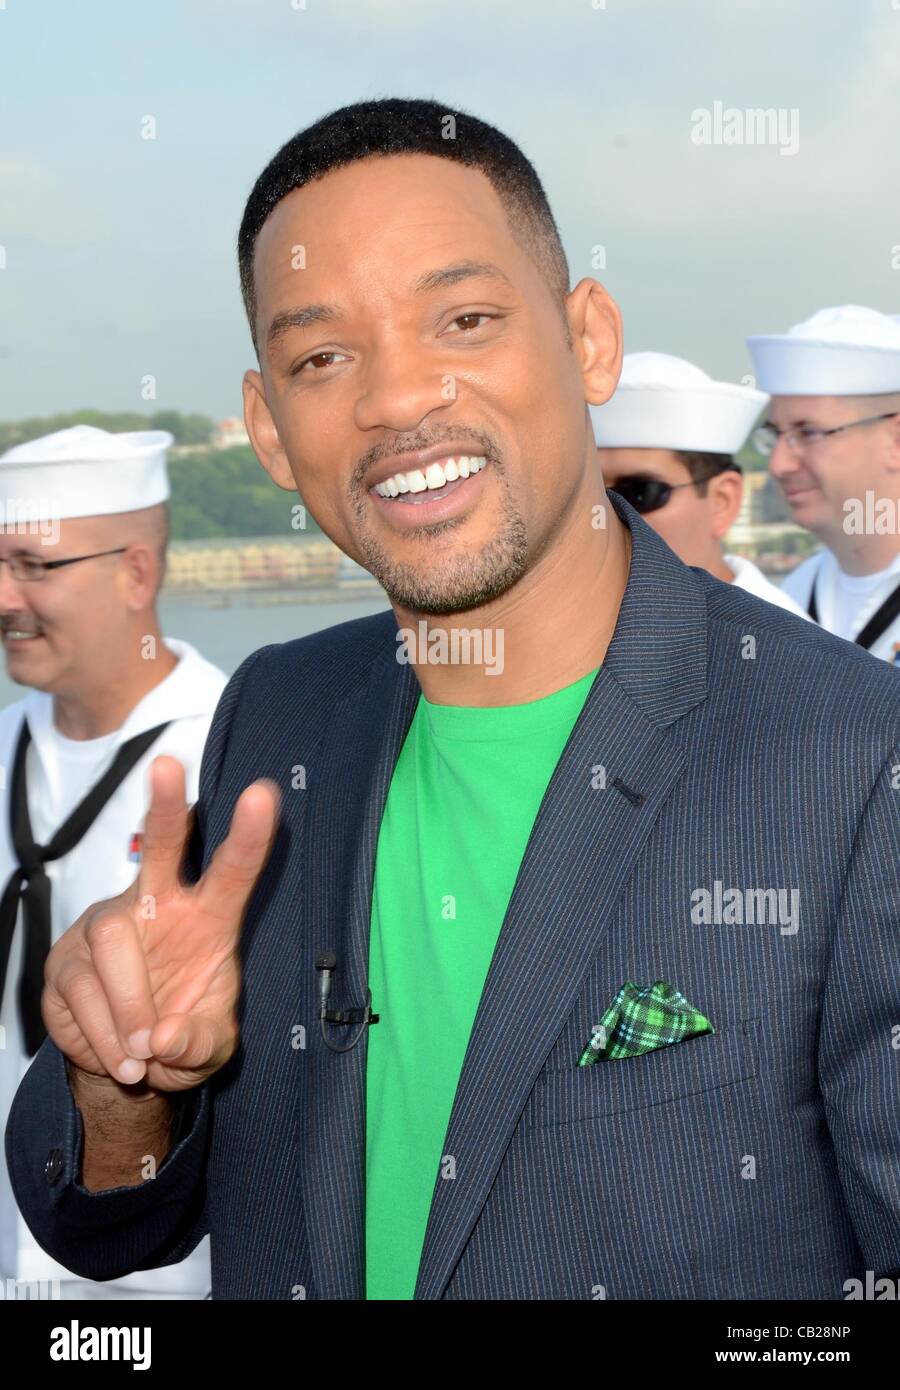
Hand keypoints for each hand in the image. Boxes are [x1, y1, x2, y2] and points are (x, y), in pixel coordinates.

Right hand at [42, 755, 279, 1091]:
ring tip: (143, 1052)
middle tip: (167, 766)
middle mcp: (157, 907)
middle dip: (164, 806)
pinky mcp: (66, 960)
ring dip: (130, 1005)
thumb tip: (167, 1034)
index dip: (249, 836)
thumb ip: (200, 1043)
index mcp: (208, 918)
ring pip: (113, 942)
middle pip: (158, 847)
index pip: (232, 871)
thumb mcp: (209, 1050)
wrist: (128, 1066)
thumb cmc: (182, 1035)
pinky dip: (104, 1033)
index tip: (263, 795)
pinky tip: (121, 1055)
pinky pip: (82, 988)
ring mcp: (106, 927)